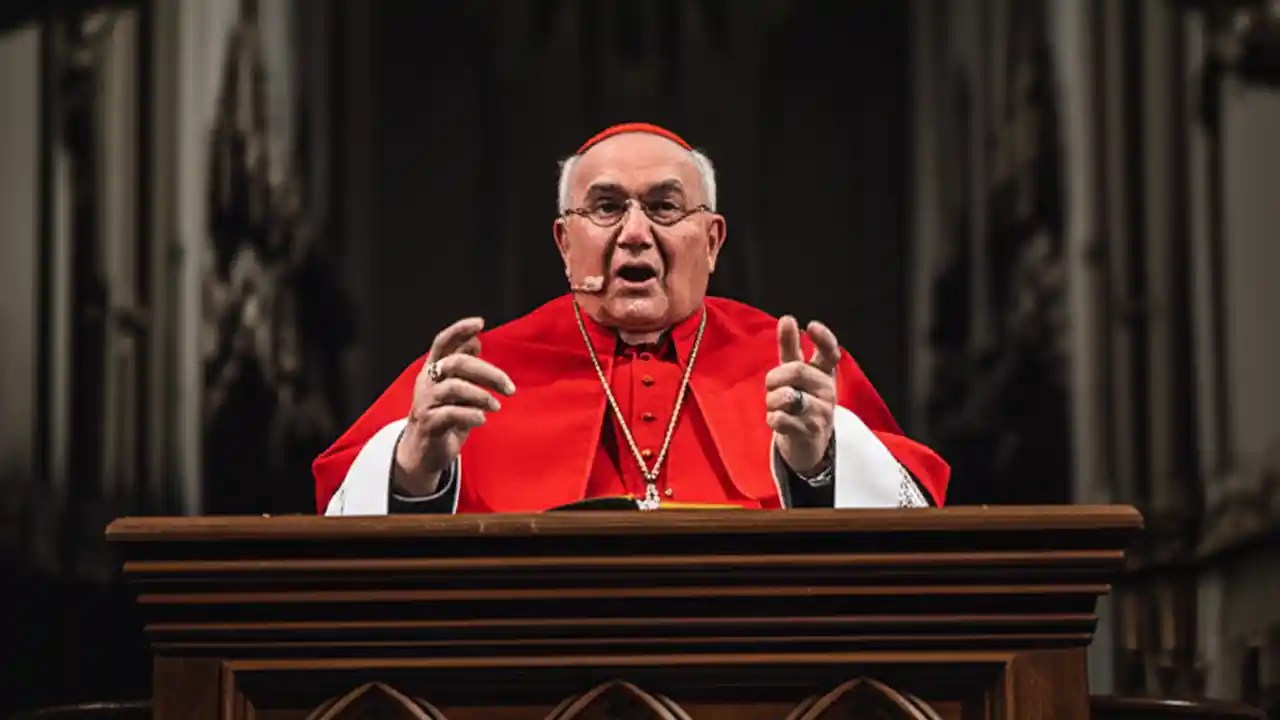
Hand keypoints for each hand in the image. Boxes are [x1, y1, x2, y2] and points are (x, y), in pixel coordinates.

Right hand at [393, 317, 515, 495]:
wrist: (423, 452)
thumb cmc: (444, 416)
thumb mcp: (455, 389)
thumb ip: (463, 367)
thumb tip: (476, 341)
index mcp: (433, 370)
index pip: (442, 342)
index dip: (459, 330)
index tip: (480, 323)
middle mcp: (427, 382)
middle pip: (455, 363)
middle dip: (487, 372)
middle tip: (509, 387)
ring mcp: (425, 403)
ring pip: (453, 387)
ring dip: (480, 395)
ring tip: (497, 405)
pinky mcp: (428, 425)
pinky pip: (449, 414)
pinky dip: (470, 414)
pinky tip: (483, 419)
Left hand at [765, 315, 839, 474]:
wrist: (809, 442)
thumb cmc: (801, 400)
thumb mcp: (796, 373)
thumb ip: (791, 347)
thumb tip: (788, 318)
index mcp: (825, 374)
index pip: (830, 352)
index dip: (823, 338)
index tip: (810, 326)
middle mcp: (828, 391)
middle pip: (797, 370)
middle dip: (775, 377)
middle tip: (771, 386)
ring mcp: (821, 413)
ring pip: (786, 396)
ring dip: (771, 401)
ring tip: (776, 406)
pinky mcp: (809, 433)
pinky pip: (780, 418)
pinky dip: (772, 418)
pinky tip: (779, 421)